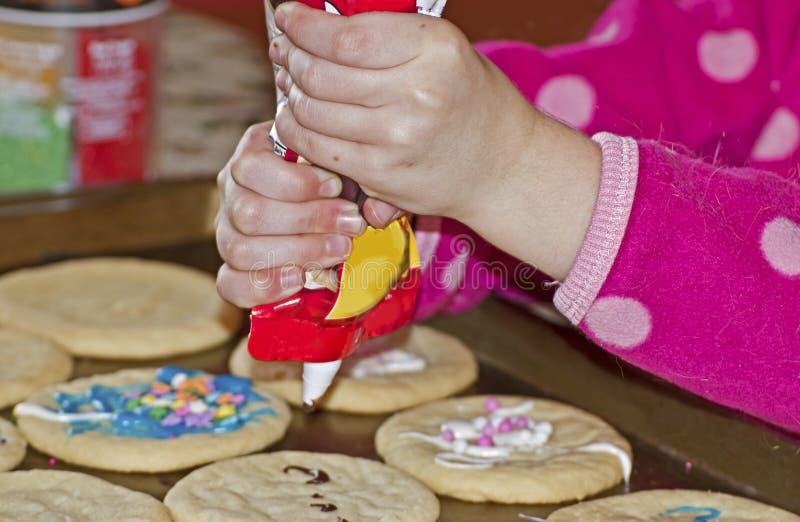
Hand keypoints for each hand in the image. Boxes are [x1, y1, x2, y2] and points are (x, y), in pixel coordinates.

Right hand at [215, 122, 366, 307]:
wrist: (326, 205)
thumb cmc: (334, 178)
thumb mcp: (339, 163)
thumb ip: (346, 173)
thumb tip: (370, 211)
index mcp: (251, 154)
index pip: (251, 167)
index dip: (296, 182)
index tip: (336, 187)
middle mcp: (232, 191)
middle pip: (248, 212)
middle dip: (308, 221)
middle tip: (352, 225)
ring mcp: (228, 230)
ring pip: (240, 249)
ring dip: (298, 253)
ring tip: (340, 249)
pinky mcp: (232, 268)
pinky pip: (230, 284)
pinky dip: (265, 285)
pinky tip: (299, 280)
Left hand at [269, 2, 536, 222]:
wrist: (503, 165)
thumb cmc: (469, 101)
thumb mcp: (442, 49)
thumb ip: (386, 35)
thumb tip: (318, 24)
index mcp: (434, 50)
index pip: (346, 35)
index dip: (304, 25)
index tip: (289, 18)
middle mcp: (418, 94)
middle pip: (321, 74)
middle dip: (292, 58)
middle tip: (286, 52)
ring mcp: (397, 140)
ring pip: (312, 112)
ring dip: (291, 94)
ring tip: (292, 84)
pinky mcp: (382, 175)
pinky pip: (318, 149)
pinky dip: (297, 131)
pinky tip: (299, 119)